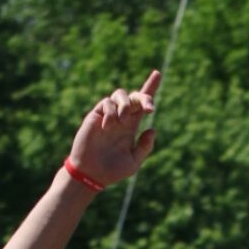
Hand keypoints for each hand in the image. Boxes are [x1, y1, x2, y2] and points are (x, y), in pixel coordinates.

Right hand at [69, 72, 159, 186]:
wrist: (91, 174)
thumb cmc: (112, 170)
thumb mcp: (133, 162)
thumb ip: (144, 147)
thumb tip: (152, 129)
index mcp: (131, 127)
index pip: (142, 105)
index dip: (150, 88)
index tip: (158, 74)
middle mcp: (121, 118)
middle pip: (135, 96)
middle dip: (144, 96)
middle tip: (149, 108)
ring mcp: (108, 115)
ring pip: (120, 94)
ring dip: (126, 105)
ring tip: (123, 121)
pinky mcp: (95, 115)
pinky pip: (106, 103)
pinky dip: (111, 112)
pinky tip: (108, 126)